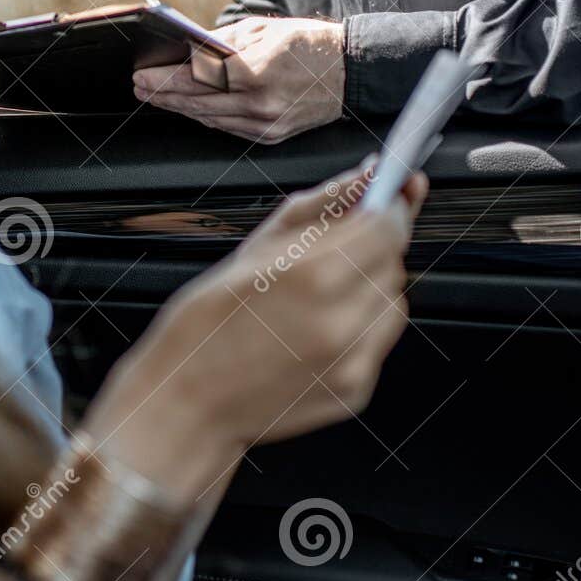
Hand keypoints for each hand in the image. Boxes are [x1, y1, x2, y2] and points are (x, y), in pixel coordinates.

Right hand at [80, 162, 427, 501]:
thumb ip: (321, 206)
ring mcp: (351, 361)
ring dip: (370, 287)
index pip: (387, 227)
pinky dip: (361, 327)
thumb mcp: (254, 248)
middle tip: (335, 249)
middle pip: (393, 262)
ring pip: (393, 301)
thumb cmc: (206, 323)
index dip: (392, 207)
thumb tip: (367, 175)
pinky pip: (379, 340)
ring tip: (319, 296)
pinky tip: (318, 329)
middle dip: (374, 247)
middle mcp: (340, 321)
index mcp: (310, 275)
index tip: (388, 197)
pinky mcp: (356, 391)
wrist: (187, 404)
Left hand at [132, 17, 344, 143]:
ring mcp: (265, 124)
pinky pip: (228, 128)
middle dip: (164, 95)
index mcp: (256, 72)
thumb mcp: (263, 30)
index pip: (197, 78)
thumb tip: (189, 50)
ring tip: (158, 97)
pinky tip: (190, 109)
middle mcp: (259, 104)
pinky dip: (206, 117)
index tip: (142, 75)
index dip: (165, 79)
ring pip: (210, 119)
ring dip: (181, 108)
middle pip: (198, 103)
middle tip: (140, 87)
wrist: (350, 71)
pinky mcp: (271, 136)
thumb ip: (222, 43)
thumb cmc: (308, 44)